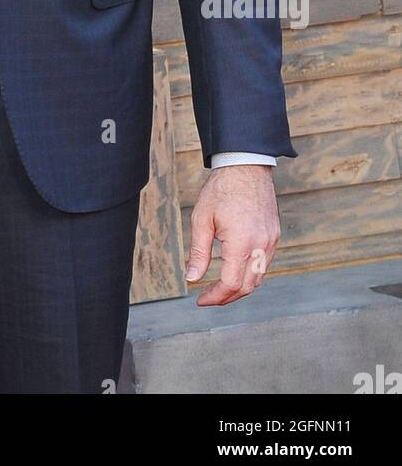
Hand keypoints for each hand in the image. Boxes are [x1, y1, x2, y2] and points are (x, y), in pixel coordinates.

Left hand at [185, 165, 279, 305]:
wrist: (246, 165)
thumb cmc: (222, 189)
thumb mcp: (202, 219)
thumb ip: (198, 252)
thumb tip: (192, 278)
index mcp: (242, 243)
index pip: (231, 283)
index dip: (215, 297)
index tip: (201, 300)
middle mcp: (261, 246)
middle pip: (247, 287)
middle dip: (227, 297)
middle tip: (208, 298)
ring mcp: (270, 241)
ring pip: (258, 278)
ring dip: (239, 288)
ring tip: (219, 287)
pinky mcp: (274, 235)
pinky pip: (264, 264)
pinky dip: (250, 274)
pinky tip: (235, 270)